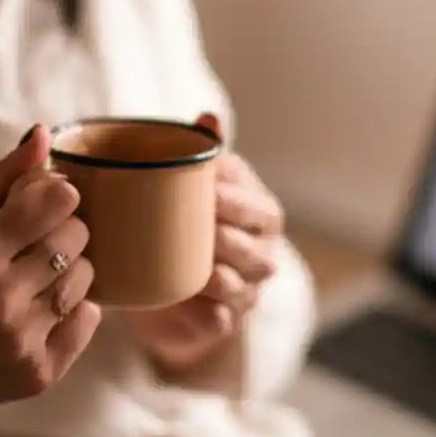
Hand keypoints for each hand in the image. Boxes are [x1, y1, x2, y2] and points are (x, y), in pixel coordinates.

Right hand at [0, 126, 101, 436]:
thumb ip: (1, 182)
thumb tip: (46, 133)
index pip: (60, 200)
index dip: (57, 197)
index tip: (42, 206)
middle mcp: (2, 298)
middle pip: (77, 238)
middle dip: (62, 233)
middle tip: (32, 246)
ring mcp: (22, 340)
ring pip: (86, 279)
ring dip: (67, 273)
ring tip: (30, 282)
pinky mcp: (39, 374)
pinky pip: (88, 320)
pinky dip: (72, 312)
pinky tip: (37, 313)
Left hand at [127, 114, 283, 373]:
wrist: (172, 295)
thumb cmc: (189, 228)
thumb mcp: (197, 189)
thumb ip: (203, 153)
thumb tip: (209, 114)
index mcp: (262, 213)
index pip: (252, 201)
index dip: (226, 193)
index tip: (197, 186)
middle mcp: (263, 252)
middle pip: (250, 244)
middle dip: (219, 231)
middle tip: (182, 219)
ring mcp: (248, 290)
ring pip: (237, 281)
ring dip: (211, 271)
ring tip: (180, 256)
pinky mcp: (226, 322)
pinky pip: (219, 318)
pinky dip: (201, 308)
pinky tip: (181, 294)